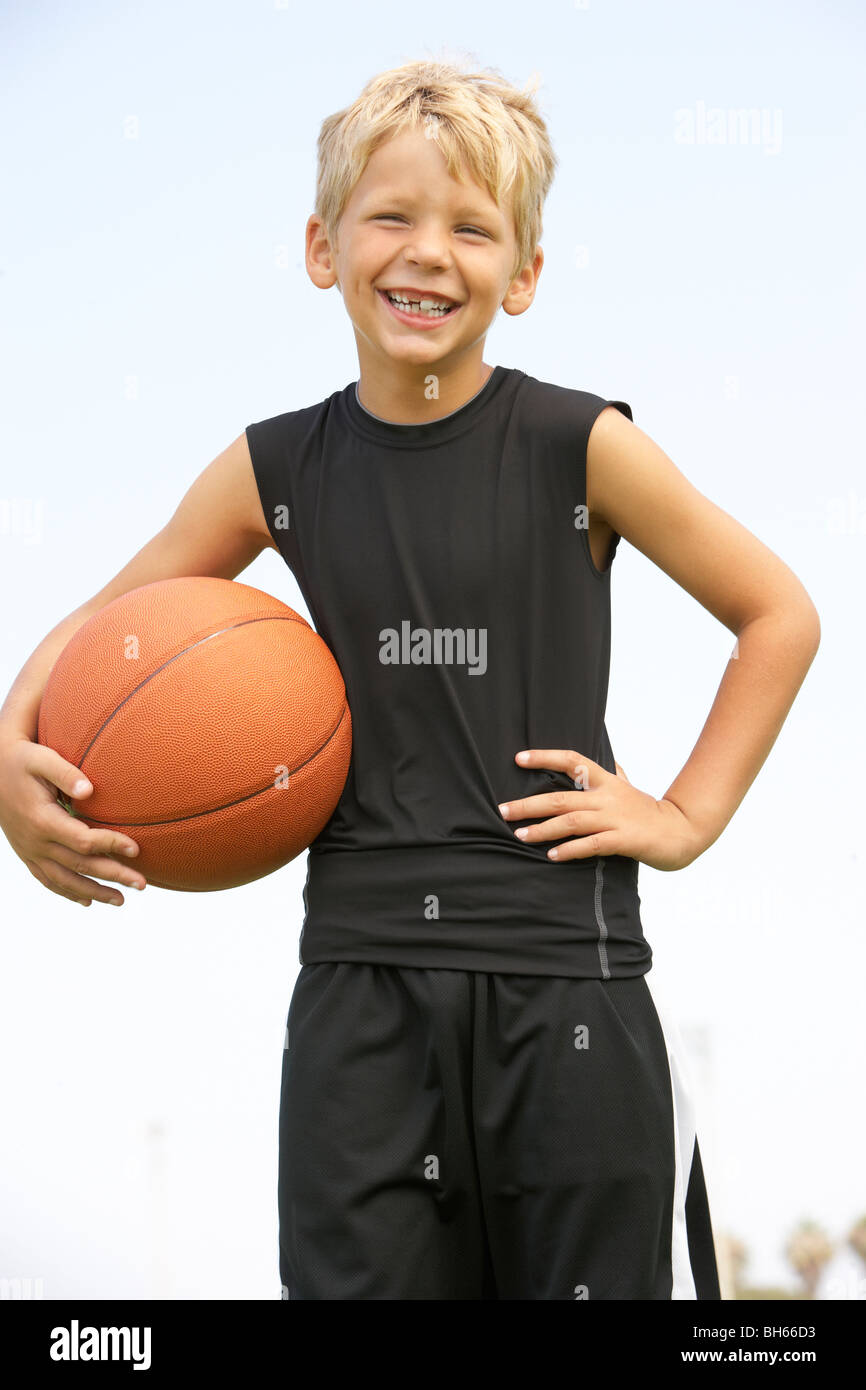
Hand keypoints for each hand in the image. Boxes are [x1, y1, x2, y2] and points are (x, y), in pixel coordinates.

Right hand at [0, 734, 146, 905]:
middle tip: (142, 884)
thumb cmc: (23, 761)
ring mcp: (30, 852)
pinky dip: (68, 892)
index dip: (111, 845)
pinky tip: (87, 900)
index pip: (83, 841)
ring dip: (94, 892)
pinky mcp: (27, 854)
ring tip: (120, 900)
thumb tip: (89, 789)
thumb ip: (65, 772)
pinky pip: (48, 880)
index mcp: (43, 820)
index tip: (136, 848)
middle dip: (113, 876)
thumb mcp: (41, 759)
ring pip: (65, 880)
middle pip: (80, 866)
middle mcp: (36, 842)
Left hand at [498, 748, 702, 871]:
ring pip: (571, 821)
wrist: (681, 832)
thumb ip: (614, 774)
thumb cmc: (649, 811)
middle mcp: (607, 797)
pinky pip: (591, 845)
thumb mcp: (629, 786)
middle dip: (528, 804)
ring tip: (520, 835)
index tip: (518, 759)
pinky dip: (570, 850)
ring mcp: (615, 819)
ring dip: (543, 829)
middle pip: (561, 796)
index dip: (544, 757)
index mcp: (606, 780)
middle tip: (503, 810)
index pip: (572, 760)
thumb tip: (607, 760)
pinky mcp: (623, 840)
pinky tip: (551, 855)